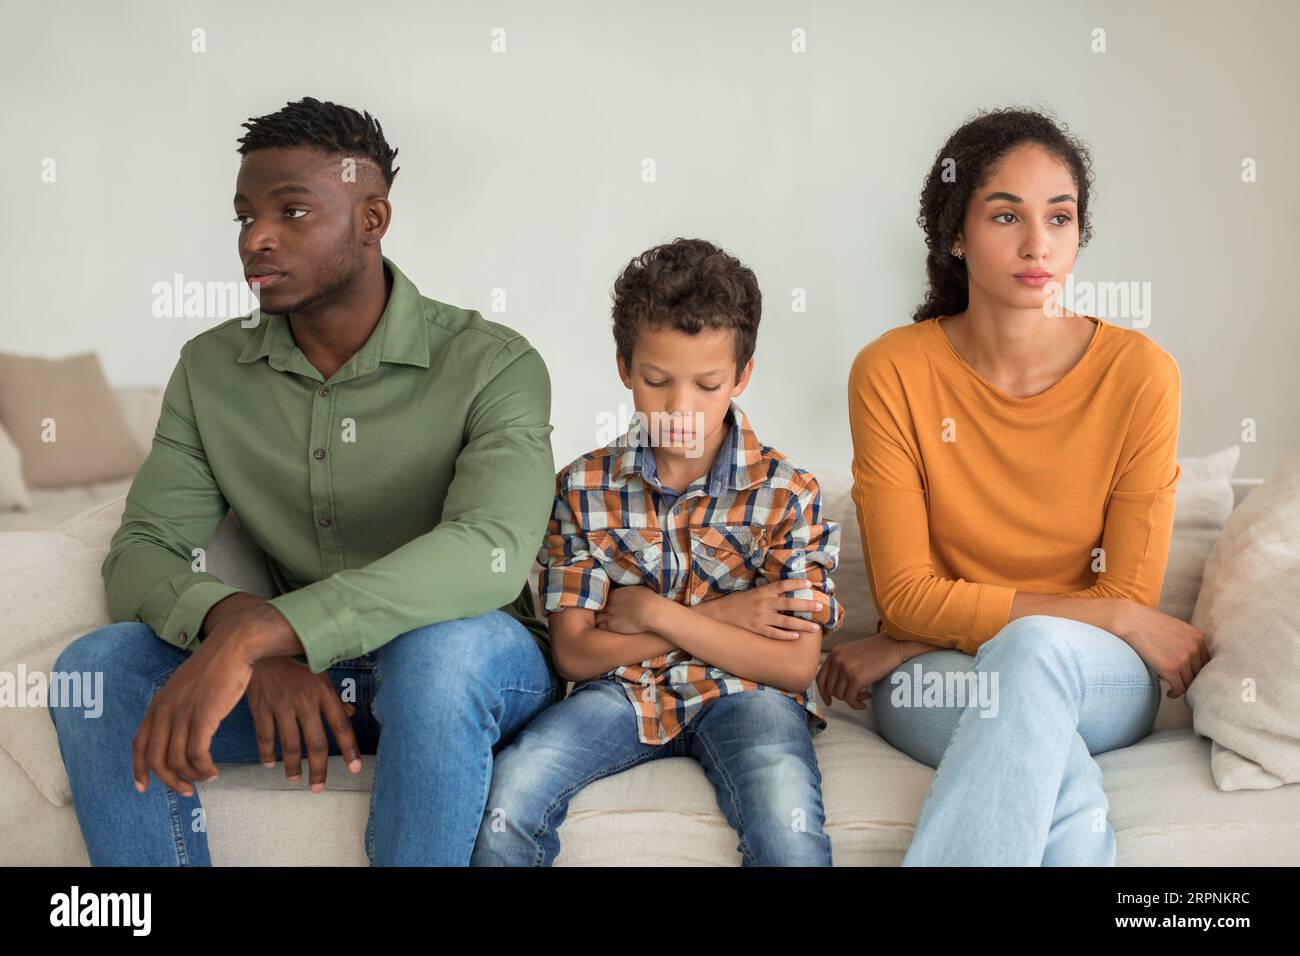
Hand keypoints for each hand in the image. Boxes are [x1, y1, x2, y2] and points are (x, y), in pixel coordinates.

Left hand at [132, 604, 292, 796]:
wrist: (233, 647)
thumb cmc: (216, 666)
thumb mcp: (186, 686)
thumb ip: (177, 707)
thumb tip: (180, 729)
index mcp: (158, 704)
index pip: (138, 745)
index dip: (139, 769)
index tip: (143, 787)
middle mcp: (164, 712)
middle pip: (156, 760)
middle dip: (169, 781)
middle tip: (185, 791)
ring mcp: (182, 715)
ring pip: (178, 761)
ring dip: (192, 777)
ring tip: (207, 778)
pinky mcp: (203, 718)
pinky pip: (198, 755)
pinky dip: (205, 769)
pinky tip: (214, 770)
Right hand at [247, 658, 362, 791]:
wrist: (262, 640)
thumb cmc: (296, 656)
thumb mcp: (321, 670)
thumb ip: (334, 695)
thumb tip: (349, 713)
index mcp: (323, 692)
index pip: (341, 726)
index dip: (348, 750)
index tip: (354, 769)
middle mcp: (304, 701)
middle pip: (315, 743)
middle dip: (318, 770)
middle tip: (318, 788)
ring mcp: (281, 705)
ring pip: (289, 745)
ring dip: (292, 766)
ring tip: (295, 780)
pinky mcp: (260, 706)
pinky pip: (264, 736)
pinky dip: (266, 753)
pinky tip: (270, 764)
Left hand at [594, 585, 664, 633]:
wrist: (650, 611)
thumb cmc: (649, 600)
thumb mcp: (638, 589)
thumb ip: (630, 591)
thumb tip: (632, 592)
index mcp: (616, 593)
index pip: (604, 597)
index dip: (605, 602)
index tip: (607, 605)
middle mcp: (610, 603)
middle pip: (598, 607)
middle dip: (599, 610)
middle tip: (601, 614)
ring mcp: (609, 614)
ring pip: (597, 617)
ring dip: (598, 619)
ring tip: (599, 623)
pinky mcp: (611, 625)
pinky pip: (600, 626)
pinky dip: (600, 627)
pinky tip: (602, 629)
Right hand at [694, 579, 830, 639]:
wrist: (718, 615)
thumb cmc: (736, 603)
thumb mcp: (752, 593)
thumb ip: (768, 593)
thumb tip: (785, 591)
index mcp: (762, 592)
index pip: (783, 585)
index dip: (797, 584)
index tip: (810, 585)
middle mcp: (764, 604)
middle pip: (790, 604)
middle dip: (807, 606)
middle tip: (820, 607)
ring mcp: (761, 618)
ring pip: (786, 622)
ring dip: (803, 625)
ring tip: (816, 628)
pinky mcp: (757, 630)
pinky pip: (774, 634)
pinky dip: (786, 636)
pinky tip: (797, 637)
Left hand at [816, 631, 907, 710]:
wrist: (893, 646)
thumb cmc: (876, 652)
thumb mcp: (851, 653)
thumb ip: (840, 666)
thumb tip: (833, 690)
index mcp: (834, 654)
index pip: (820, 678)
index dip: (823, 692)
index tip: (829, 701)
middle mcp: (837, 660)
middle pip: (830, 689)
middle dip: (841, 697)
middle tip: (855, 696)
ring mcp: (846, 668)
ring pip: (840, 695)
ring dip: (852, 699)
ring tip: (864, 695)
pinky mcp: (856, 677)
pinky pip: (850, 699)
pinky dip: (856, 704)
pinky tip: (866, 700)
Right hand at [1106, 600, 1209, 697]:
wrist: (1130, 621)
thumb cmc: (1148, 624)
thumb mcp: (1175, 628)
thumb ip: (1186, 642)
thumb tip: (1187, 663)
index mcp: (1198, 638)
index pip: (1206, 662)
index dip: (1198, 671)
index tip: (1188, 675)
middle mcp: (1194, 649)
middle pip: (1199, 673)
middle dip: (1190, 679)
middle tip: (1181, 684)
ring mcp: (1183, 660)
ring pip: (1190, 683)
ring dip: (1182, 687)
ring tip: (1174, 689)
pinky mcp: (1170, 669)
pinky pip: (1179, 689)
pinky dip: (1175, 693)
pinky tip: (1169, 693)